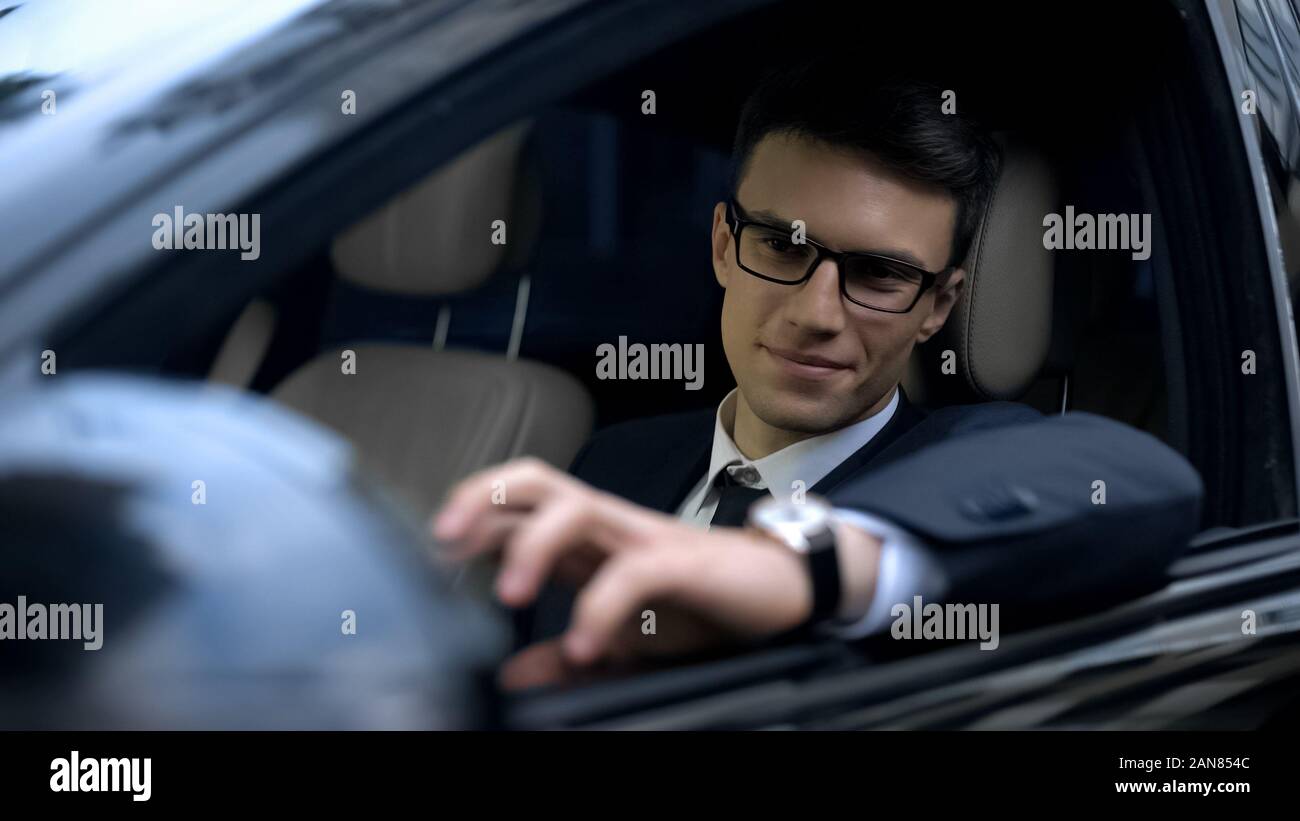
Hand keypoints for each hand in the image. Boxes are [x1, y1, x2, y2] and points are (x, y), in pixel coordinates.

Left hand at [433, 458, 877, 688]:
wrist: (780, 592)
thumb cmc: (700, 604)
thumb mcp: (622, 638)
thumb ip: (565, 654)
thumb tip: (511, 676)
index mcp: (587, 539)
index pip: (517, 504)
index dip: (470, 516)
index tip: (429, 554)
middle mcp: (608, 525)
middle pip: (534, 482)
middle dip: (480, 499)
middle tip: (444, 543)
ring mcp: (643, 536)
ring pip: (574, 508)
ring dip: (532, 546)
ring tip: (510, 598)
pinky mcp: (681, 561)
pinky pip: (631, 574)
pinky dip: (601, 609)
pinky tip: (586, 647)